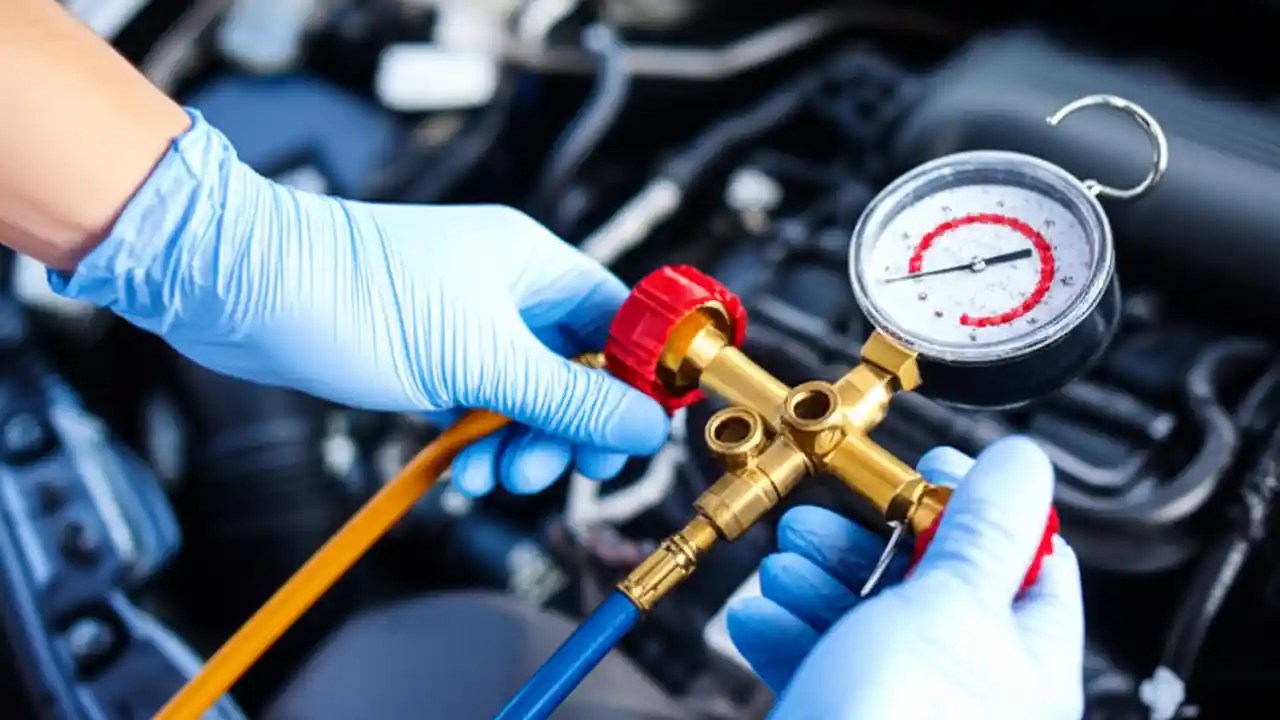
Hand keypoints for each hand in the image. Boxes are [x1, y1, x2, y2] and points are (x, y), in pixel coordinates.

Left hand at [48, 110, 668, 495]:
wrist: (239, 287)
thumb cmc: (354, 295)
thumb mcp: (480, 359)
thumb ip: (569, 397)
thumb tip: (647, 424)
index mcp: (533, 265)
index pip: (618, 322)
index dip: (637, 378)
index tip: (638, 432)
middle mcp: (506, 290)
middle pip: (577, 371)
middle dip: (569, 428)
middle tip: (549, 468)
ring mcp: (465, 324)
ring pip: (526, 397)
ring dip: (520, 444)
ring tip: (489, 474)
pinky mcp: (426, 357)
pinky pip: (478, 408)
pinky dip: (477, 441)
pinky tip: (460, 467)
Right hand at [726, 437, 1083, 719]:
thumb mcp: (950, 609)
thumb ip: (985, 531)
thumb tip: (1022, 463)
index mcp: (1027, 661)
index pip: (1027, 557)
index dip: (977, 500)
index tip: (926, 464)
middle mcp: (971, 687)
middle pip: (930, 581)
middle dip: (871, 539)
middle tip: (830, 515)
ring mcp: (905, 708)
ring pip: (867, 619)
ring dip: (818, 579)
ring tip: (784, 562)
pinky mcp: (844, 718)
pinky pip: (821, 661)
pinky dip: (787, 631)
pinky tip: (760, 616)